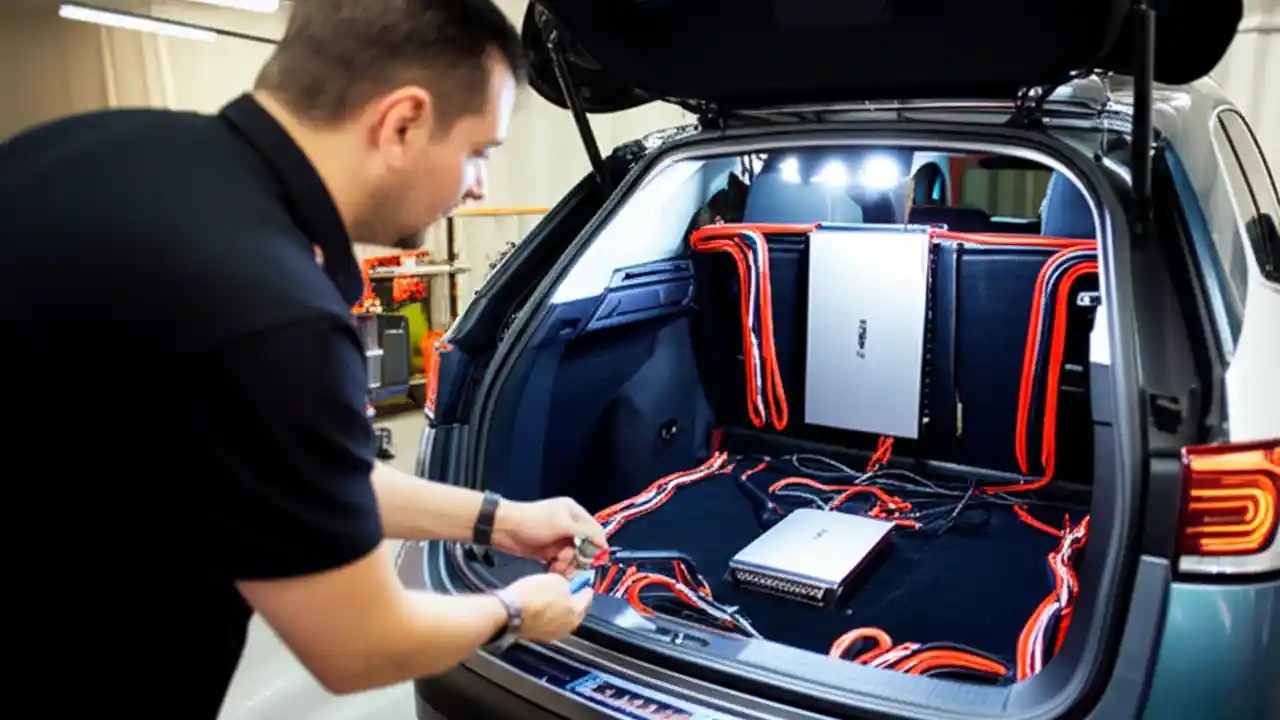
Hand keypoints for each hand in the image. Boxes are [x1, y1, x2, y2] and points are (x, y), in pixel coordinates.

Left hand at [491, 497, 607, 575]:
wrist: (504, 529)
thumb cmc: (532, 521)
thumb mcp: (562, 524)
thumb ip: (585, 533)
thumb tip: (603, 543)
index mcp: (574, 514)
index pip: (594, 531)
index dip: (597, 545)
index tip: (597, 560)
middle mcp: (568, 526)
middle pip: (584, 547)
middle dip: (578, 557)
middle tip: (569, 560)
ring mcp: (558, 540)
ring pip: (573, 557)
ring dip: (567, 564)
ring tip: (556, 564)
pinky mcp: (548, 552)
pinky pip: (561, 563)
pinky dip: (559, 567)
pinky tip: (553, 568)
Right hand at [504, 573, 592, 641]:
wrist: (509, 613)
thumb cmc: (532, 596)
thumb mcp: (555, 579)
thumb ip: (567, 584)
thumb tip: (568, 586)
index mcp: (576, 612)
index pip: (587, 596)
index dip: (583, 585)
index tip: (581, 581)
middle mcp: (568, 626)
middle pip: (576, 609)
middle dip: (572, 597)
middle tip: (566, 586)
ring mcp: (554, 633)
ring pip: (562, 617)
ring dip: (560, 607)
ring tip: (550, 595)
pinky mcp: (539, 636)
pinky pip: (550, 622)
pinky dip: (548, 614)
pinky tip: (540, 605)